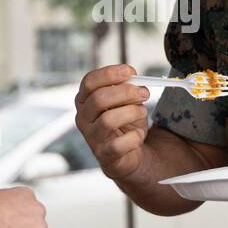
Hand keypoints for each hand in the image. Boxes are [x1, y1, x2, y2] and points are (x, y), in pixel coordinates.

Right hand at [74, 64, 150, 181]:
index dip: (109, 74)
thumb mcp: (126, 101)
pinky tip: (139, 134)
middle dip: (125, 92)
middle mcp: (83, 118)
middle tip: (144, 92)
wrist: (128, 152)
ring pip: (108, 120)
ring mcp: (92, 138)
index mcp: (85, 100)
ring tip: (142, 112)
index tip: (130, 71)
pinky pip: (119, 144)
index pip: (89, 81)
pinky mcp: (104, 155)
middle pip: (99, 98)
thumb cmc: (125, 122)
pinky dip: (134, 137)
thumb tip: (135, 81)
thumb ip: (127, 89)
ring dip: (132, 112)